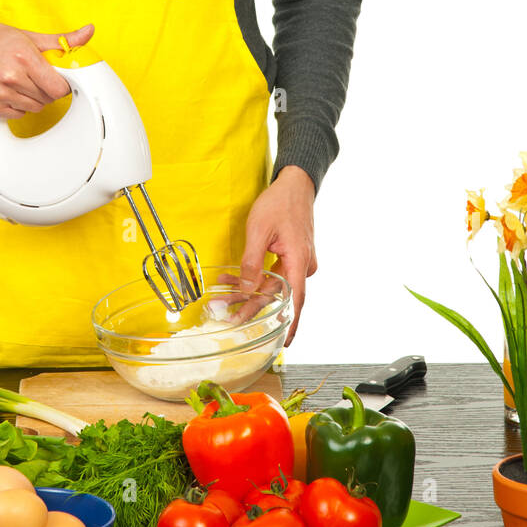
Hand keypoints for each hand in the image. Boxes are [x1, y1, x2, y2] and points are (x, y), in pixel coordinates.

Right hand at [0, 21, 94, 116]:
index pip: (59, 87)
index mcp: (24, 58)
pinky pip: (16, 115)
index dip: (62, 84)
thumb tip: (87, 33)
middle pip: (47, 98)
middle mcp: (11, 78)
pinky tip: (10, 92)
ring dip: (33, 98)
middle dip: (47, 89)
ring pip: (34, 108)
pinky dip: (17, 106)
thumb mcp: (27, 36)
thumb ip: (60, 40)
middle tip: (36, 77)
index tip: (57, 78)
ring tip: (22, 83)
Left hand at [240, 165, 316, 346]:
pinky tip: (235, 280)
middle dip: (253, 307)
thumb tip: (246, 288)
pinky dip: (256, 278)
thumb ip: (252, 262)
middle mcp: (303, 266)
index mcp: (299, 261)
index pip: (295, 301)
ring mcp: (299, 261)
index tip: (282, 342)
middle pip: (278, 295)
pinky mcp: (292, 256)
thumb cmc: (281, 203)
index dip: (288, 324)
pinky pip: (274, 274)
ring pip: (273, 285)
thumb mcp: (259, 230)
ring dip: (250, 291)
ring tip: (223, 298)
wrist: (295, 183)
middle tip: (230, 318)